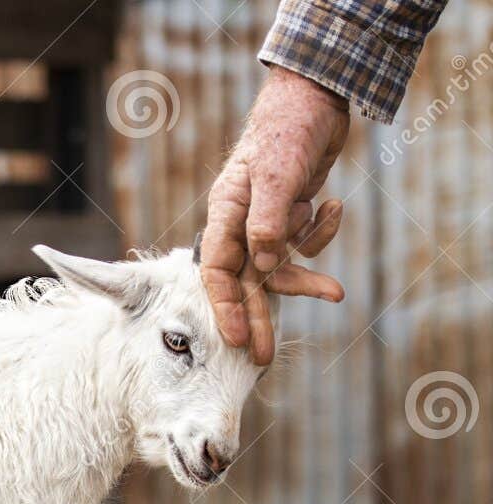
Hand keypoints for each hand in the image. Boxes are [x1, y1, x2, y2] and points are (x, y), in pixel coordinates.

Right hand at [202, 66, 350, 363]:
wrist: (317, 97)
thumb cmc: (287, 131)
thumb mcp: (276, 175)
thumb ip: (267, 221)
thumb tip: (262, 266)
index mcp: (225, 214)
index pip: (216, 270)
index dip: (223, 306)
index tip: (233, 338)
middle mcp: (240, 223)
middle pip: (244, 281)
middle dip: (256, 317)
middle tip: (262, 357)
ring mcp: (266, 221)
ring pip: (279, 266)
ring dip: (306, 280)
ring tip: (336, 294)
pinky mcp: (291, 215)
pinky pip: (304, 241)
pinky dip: (323, 232)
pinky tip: (336, 207)